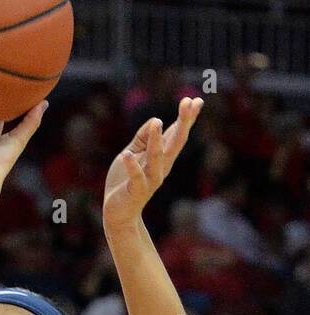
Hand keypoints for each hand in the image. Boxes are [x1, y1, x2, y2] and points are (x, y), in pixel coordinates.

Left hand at [103, 97, 202, 229]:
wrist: (118, 213)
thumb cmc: (125, 182)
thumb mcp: (133, 153)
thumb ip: (143, 138)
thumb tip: (156, 121)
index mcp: (162, 157)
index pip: (176, 134)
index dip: (187, 118)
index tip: (197, 100)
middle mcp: (161, 167)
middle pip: (174, 142)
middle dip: (183, 123)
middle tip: (189, 103)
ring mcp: (150, 179)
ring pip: (156, 158)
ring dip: (156, 140)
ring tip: (157, 122)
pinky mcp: (136, 190)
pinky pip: (135, 177)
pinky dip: (131, 166)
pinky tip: (127, 154)